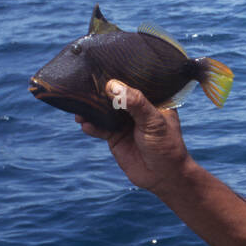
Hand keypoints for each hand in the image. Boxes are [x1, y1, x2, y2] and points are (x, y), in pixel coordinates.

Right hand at [75, 79, 189, 194]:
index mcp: (152, 99)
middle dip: (99, 92)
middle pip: (115, 95)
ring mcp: (124, 122)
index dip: (118, 76)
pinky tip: (84, 125)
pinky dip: (91, 126)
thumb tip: (113, 86)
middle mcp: (136, 108)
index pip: (133, 82)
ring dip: (91, 110)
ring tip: (79, 109)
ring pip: (104, 111)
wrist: (163, 177)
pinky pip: (99, 128)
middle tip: (83, 87)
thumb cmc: (166, 146)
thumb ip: (135, 103)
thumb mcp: (153, 122)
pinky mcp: (115, 137)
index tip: (99, 68)